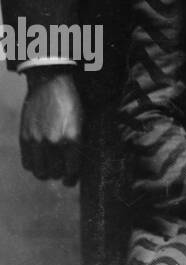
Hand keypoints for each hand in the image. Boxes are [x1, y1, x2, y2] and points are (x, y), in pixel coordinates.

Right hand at [20, 69, 81, 185]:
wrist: (49, 84)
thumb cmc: (71, 101)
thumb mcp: (82, 121)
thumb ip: (78, 143)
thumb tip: (76, 163)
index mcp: (72, 138)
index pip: (72, 170)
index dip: (71, 178)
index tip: (71, 179)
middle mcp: (54, 142)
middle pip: (55, 173)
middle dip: (59, 174)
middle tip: (61, 171)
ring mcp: (37, 141)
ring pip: (39, 172)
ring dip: (45, 172)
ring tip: (50, 167)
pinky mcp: (24, 139)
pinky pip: (27, 163)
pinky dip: (33, 165)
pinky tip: (38, 160)